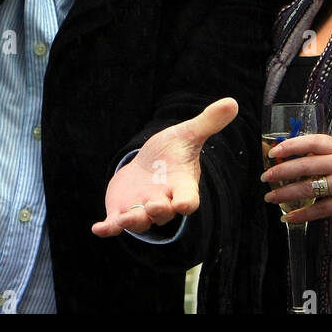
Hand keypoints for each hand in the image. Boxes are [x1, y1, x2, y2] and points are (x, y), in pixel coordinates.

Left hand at [91, 97, 237, 237]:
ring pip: (140, 222)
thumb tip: (232, 102)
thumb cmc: (171, 153)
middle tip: (155, 206)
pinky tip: (99, 229)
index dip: (187, 203)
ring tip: (124, 220)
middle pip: (164, 213)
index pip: (188, 199)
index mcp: (181, 187)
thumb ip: (208, 122)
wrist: (148, 166)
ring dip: (133, 222)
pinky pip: (115, 224)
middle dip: (159, 211)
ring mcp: (142, 210)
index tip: (185, 204)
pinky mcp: (122, 212)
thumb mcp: (187, 135)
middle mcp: (164, 202)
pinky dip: (108, 228)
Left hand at [261, 133, 331, 226]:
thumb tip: (305, 162)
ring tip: (270, 197)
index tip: (273, 151)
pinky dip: (301, 214)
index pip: (311, 141)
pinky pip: (319, 209)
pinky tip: (289, 217)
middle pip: (303, 164)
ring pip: (307, 187)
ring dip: (284, 193)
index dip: (290, 145)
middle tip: (265, 177)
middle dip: (280, 171)